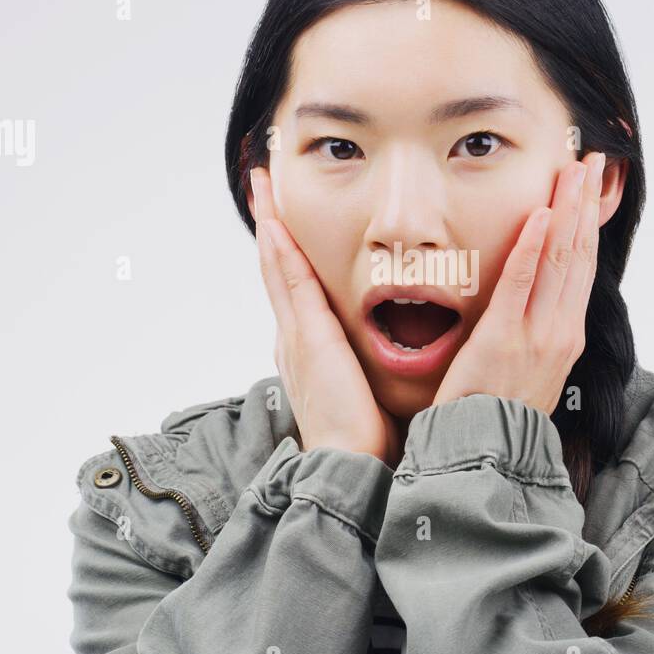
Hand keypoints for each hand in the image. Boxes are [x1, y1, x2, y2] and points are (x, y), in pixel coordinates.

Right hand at [251, 167, 402, 465]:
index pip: (295, 289)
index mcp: (309, 350)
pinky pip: (290, 283)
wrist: (349, 468)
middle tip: (262, 185)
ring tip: (262, 186)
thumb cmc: (364, 438)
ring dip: (269, 224)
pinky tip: (275, 221)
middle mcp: (294, 338)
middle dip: (271, 225)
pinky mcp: (305, 338)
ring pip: (277, 267)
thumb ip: (371, 367)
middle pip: (277, 269)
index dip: (286, 252)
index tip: (283, 219)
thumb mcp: (366, 391)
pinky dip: (279, 249)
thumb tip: (391, 355)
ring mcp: (294, 336)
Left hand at [432, 151, 605, 416]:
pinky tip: (540, 213)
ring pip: (558, 261)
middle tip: (588, 161)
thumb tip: (534, 302)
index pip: (581, 268)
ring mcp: (536, 335)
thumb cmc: (497, 414)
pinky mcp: (504, 338)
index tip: (590, 187)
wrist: (484, 456)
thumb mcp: (528, 371)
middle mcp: (560, 332)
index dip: (587, 224)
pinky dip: (532, 246)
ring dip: (566, 210)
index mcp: (565, 337)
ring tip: (571, 171)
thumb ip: (535, 333)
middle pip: (577, 255)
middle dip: (583, 204)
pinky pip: (521, 283)